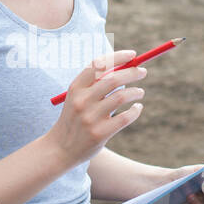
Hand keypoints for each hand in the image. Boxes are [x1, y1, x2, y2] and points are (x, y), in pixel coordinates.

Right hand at [46, 50, 147, 168]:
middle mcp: (82, 101)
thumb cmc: (74, 118)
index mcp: (75, 88)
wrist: (60, 148)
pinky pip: (126, 117)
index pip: (99, 64)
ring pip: (122, 96)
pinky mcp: (100, 133)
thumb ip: (96, 83)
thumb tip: (125, 66)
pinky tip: (137, 108)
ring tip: (140, 92)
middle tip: (142, 71)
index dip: (118, 57)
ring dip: (136, 91)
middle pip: (113, 79)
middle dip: (132, 72)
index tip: (132, 54)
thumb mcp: (77, 97)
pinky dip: (135, 110)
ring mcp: (91, 118)